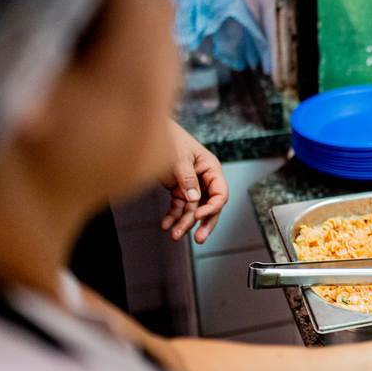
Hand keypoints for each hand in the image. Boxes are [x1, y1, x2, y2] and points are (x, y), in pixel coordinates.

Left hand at [160, 121, 228, 243]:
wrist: (152, 132)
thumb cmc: (171, 137)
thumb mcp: (180, 156)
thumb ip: (187, 178)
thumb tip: (194, 199)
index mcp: (211, 169)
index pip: (220, 193)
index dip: (212, 207)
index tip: (199, 215)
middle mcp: (204, 180)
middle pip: (209, 207)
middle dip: (204, 223)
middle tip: (198, 238)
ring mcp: (191, 186)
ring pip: (192, 210)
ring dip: (184, 223)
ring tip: (175, 235)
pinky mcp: (178, 190)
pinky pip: (177, 207)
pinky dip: (172, 217)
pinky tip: (165, 225)